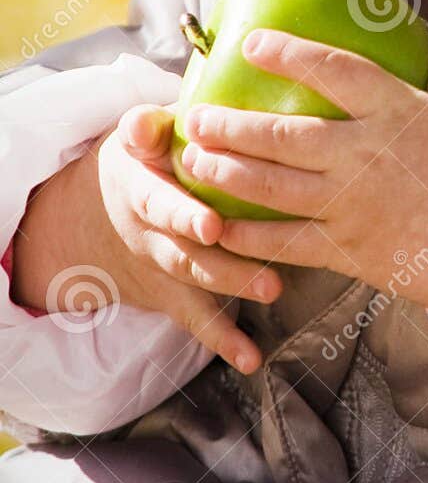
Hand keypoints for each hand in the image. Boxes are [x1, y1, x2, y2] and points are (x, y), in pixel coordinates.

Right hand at [12, 105, 284, 374]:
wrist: (100, 215)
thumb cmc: (142, 159)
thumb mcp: (134, 139)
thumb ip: (143, 127)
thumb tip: (144, 123)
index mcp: (139, 189)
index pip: (158, 202)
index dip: (181, 214)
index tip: (211, 224)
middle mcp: (150, 234)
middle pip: (183, 251)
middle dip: (221, 263)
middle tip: (260, 269)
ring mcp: (164, 266)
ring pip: (197, 281)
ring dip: (235, 287)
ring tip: (273, 290)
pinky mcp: (175, 293)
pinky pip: (198, 319)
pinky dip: (224, 341)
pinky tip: (252, 359)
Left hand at [180, 35, 427, 350]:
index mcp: (397, 111)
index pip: (334, 70)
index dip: (289, 54)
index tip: (253, 44)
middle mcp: (365, 153)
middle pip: (283, 134)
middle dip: (232, 124)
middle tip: (197, 115)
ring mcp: (353, 204)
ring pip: (273, 186)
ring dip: (227, 173)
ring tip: (194, 161)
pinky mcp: (350, 250)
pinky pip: (288, 241)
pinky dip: (250, 235)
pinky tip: (220, 227)